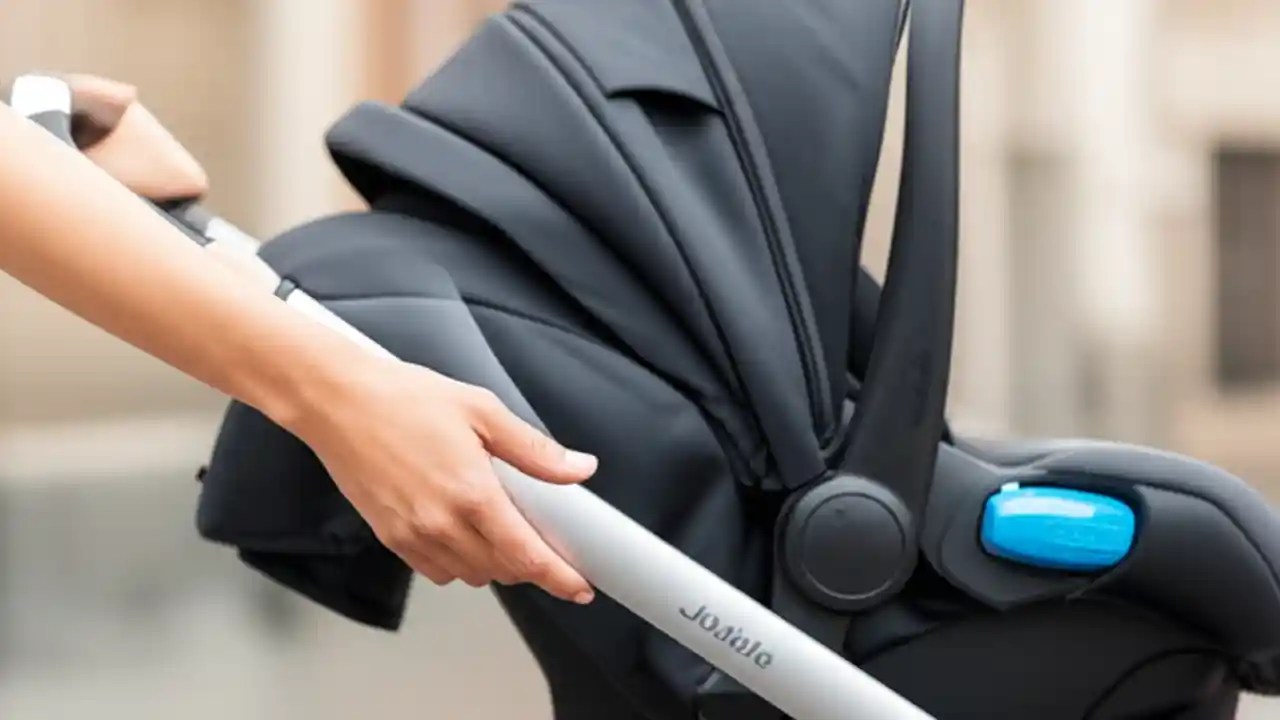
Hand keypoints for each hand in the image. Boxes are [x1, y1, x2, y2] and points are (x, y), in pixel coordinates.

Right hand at [285, 352, 598, 604]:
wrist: (337, 402)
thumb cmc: (402, 399)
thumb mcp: (482, 410)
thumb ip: (534, 450)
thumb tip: (578, 468)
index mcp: (472, 493)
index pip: (527, 555)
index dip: (559, 578)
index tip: (579, 586)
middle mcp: (442, 524)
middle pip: (503, 571)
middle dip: (530, 565)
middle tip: (542, 540)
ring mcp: (413, 536)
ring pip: (471, 575)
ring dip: (495, 564)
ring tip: (502, 531)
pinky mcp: (391, 538)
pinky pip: (437, 571)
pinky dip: (459, 562)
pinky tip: (463, 531)